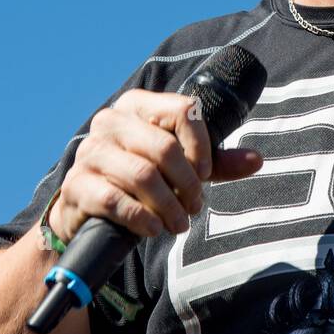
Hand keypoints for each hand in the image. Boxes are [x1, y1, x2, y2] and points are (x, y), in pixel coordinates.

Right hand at [48, 89, 262, 242]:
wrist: (88, 210)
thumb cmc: (141, 182)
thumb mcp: (179, 168)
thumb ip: (215, 163)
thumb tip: (256, 160)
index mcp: (137, 105)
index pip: (182, 110)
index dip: (202, 146)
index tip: (206, 174)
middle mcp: (110, 121)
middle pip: (164, 147)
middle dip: (187, 184)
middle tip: (195, 207)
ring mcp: (89, 151)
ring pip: (142, 174)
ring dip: (168, 206)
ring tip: (179, 224)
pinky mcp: (76, 184)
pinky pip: (115, 200)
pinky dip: (142, 218)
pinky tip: (154, 228)